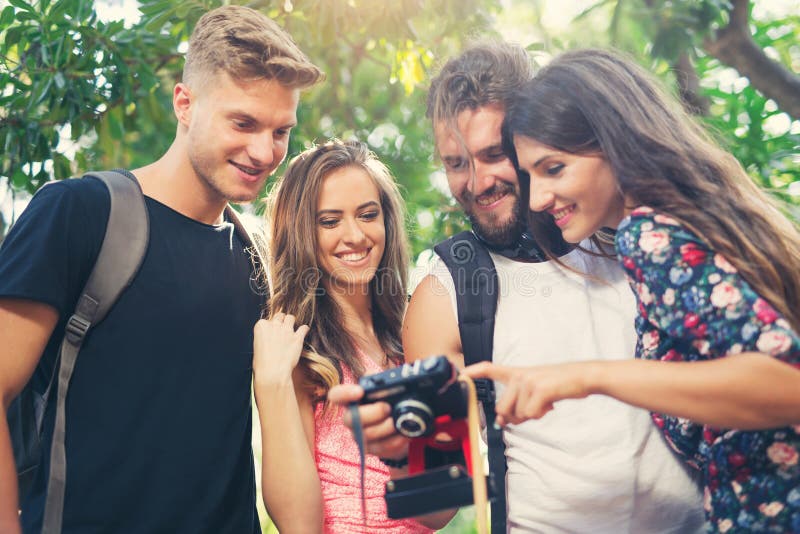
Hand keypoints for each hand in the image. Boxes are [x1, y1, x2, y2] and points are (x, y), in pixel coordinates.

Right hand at [253, 312, 309, 384]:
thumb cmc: (262, 364)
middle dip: (282, 320)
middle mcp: (274, 325)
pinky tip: (303, 332)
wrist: (272, 373)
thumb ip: (264, 337)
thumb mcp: (257, 347)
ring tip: (292, 329)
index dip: (271, 326)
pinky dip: (304, 329)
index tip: (272, 332)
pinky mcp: (297, 338)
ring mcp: (286, 331)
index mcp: (261, 326)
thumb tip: (270, 338)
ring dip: (292, 322)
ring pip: (291, 317)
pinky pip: (304, 328)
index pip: (268, 319)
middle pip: (280, 315)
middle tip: (283, 329)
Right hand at [328, 384, 408, 460]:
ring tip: (398, 422)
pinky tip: (403, 434)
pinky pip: (380, 448)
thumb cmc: (389, 401)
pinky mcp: (371, 449)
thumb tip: (377, 376)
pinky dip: (395, 441)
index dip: (344, 394)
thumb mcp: (385, 387)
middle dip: (372, 413)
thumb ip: (379, 380)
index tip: (360, 392)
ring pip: (366, 435)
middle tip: (388, 407)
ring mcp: (359, 435)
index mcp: (351, 400)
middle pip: (350, 419)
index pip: (336, 395)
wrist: (399, 426)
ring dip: (385, 428)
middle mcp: (351, 418)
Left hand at [463, 361, 594, 425]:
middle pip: (502, 409)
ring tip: (544, 403)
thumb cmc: (558, 384)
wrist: (582, 376)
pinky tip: (550, 404)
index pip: (489, 369)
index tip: (460, 375)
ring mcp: (528, 381)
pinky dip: (540, 415)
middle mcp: (518, 375)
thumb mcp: (535, 389)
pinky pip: (530, 414)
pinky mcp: (538, 389)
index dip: (473, 372)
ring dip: (531, 415)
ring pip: (517, 414)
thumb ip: (516, 403)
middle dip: (516, 417)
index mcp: (516, 372)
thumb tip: (502, 421)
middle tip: (534, 409)